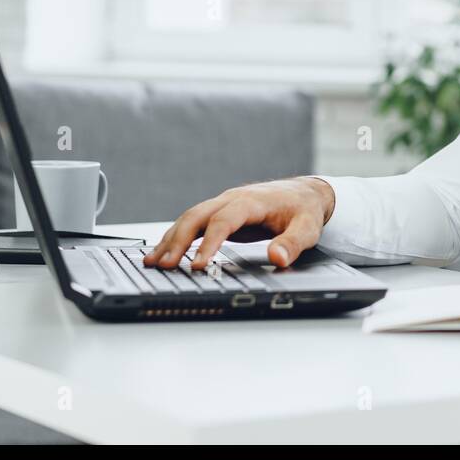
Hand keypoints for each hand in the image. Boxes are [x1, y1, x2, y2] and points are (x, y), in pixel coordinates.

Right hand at [143, 176, 335, 271]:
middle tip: (164, 265)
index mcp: (251, 202)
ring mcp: (223, 204)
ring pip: (190, 218)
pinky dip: (176, 237)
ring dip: (170, 239)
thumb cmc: (304, 211)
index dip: (209, 243)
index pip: (223, 221)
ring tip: (152, 262)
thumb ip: (292, 244)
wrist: (304, 194)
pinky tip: (163, 253)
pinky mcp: (220, 213)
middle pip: (197, 216)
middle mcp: (231, 199)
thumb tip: (277, 258)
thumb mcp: (307, 228)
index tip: (198, 265)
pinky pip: (193, 223)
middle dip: (178, 241)